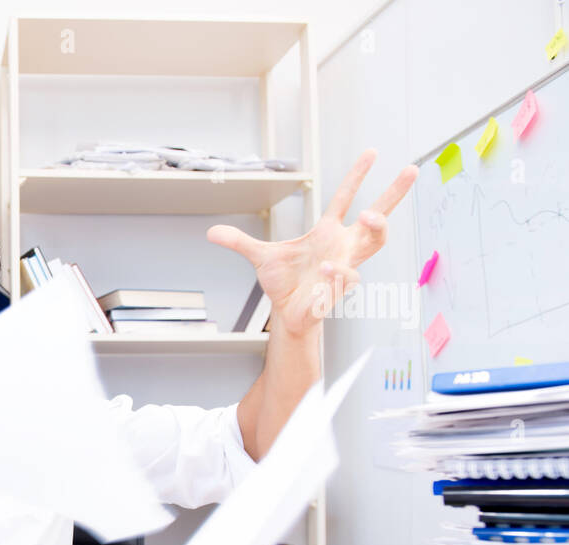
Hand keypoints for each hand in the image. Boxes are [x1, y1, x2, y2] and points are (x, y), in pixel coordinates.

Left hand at [206, 149, 418, 338]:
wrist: (286, 313)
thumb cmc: (284, 283)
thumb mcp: (259, 257)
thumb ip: (238, 242)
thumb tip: (211, 231)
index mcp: (328, 232)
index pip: (346, 198)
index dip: (357, 176)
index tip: (371, 152)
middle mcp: (343, 245)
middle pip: (379, 217)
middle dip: (395, 194)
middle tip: (412, 170)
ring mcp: (345, 266)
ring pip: (375, 244)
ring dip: (376, 231)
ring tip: (370, 218)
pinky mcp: (339, 289)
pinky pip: (348, 276)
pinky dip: (338, 271)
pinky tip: (325, 268)